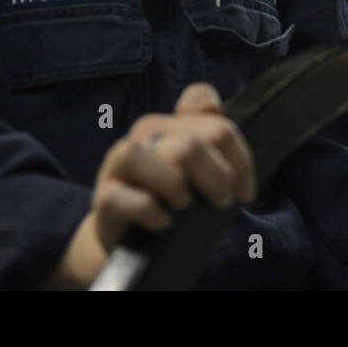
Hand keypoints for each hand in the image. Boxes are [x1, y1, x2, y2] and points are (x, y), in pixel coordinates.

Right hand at [42, 83, 255, 287]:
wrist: (133, 239)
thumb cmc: (174, 201)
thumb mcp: (201, 171)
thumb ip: (213, 134)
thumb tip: (212, 107)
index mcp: (171, 123)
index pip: (215, 123)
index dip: (240, 160)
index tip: (244, 192)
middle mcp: (144, 136)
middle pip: (189, 145)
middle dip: (217, 180)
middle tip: (221, 203)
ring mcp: (118, 166)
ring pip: (139, 154)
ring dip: (172, 186)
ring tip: (185, 206)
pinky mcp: (103, 198)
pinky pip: (117, 197)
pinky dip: (147, 211)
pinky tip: (163, 223)